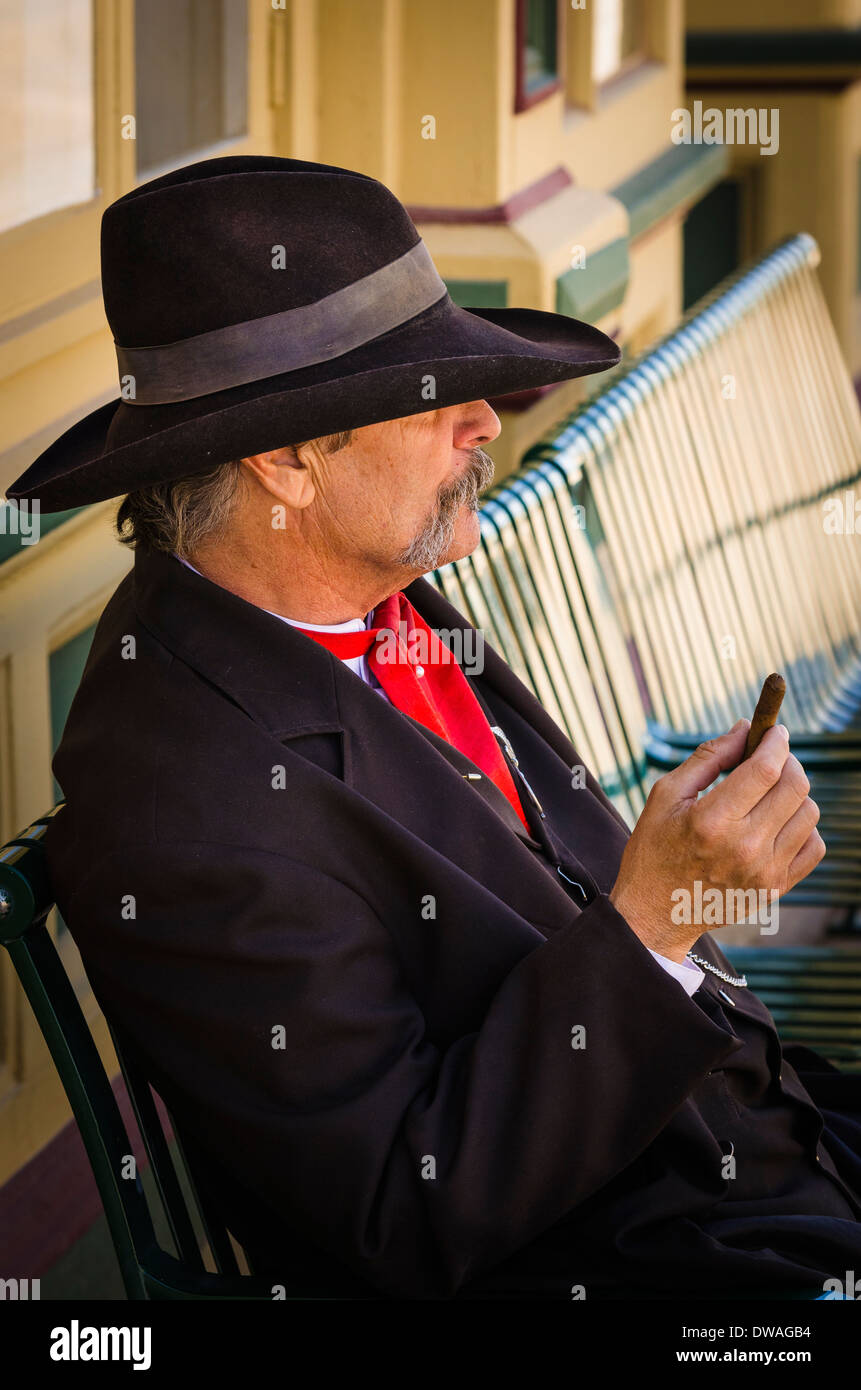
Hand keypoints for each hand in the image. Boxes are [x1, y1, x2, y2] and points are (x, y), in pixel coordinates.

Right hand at [609, 719, 824, 962]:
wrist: (655, 913)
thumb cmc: (654, 849)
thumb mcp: (666, 796)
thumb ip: (708, 758)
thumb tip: (743, 729)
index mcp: (712, 821)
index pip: (765, 769)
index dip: (776, 742)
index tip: (774, 731)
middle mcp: (745, 848)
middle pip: (795, 787)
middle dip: (788, 761)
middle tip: (771, 758)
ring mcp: (765, 872)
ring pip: (809, 813)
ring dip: (795, 793)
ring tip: (770, 792)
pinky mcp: (776, 889)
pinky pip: (814, 846)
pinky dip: (802, 827)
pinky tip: (777, 822)